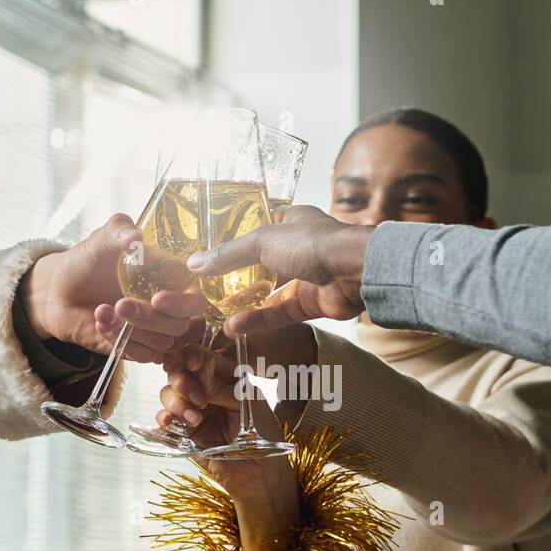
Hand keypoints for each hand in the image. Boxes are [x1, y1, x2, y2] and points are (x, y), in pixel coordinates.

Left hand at [22, 214, 209, 364]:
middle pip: (181, 326)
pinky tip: (100, 322)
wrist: (58, 290)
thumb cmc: (86, 262)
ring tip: (103, 311)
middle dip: (150, 319)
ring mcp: (153, 330)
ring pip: (162, 345)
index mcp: (171, 279)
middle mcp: (167, 307)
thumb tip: (134, 237)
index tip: (157, 299)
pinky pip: (142, 356)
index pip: (196, 299)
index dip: (183, 303)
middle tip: (121, 304)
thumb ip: (119, 230)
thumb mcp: (102, 239)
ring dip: (132, 331)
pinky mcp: (137, 348)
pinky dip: (120, 342)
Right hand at [157, 345, 298, 550]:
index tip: (194, 363)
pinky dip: (162, 417)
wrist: (258, 473)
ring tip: (195, 419)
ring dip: (176, 402)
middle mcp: (205, 390)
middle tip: (199, 399)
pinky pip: (163, 419)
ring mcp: (192, 409)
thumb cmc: (263, 435)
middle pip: (178, 372)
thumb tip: (197, 372)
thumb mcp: (248, 403)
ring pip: (168, 393)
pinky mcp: (182, 431)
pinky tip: (169, 423)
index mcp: (225, 377)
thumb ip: (223, 387)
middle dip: (183, 381)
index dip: (192, 355)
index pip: (202, 357)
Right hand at [182, 205, 372, 337]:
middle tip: (207, 290)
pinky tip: (235, 327)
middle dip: (236, 278)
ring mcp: (305, 277)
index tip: (210, 254)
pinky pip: (280, 313)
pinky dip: (259, 320)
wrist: (355, 272)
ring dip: (244, 303)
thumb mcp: (261, 242)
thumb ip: (228, 254)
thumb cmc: (313, 244)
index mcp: (290, 222)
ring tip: (215, 314)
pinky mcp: (311, 304)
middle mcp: (298, 248)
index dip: (235, 239)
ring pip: (269, 292)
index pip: (258, 228)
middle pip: (261, 264)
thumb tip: (194, 263)